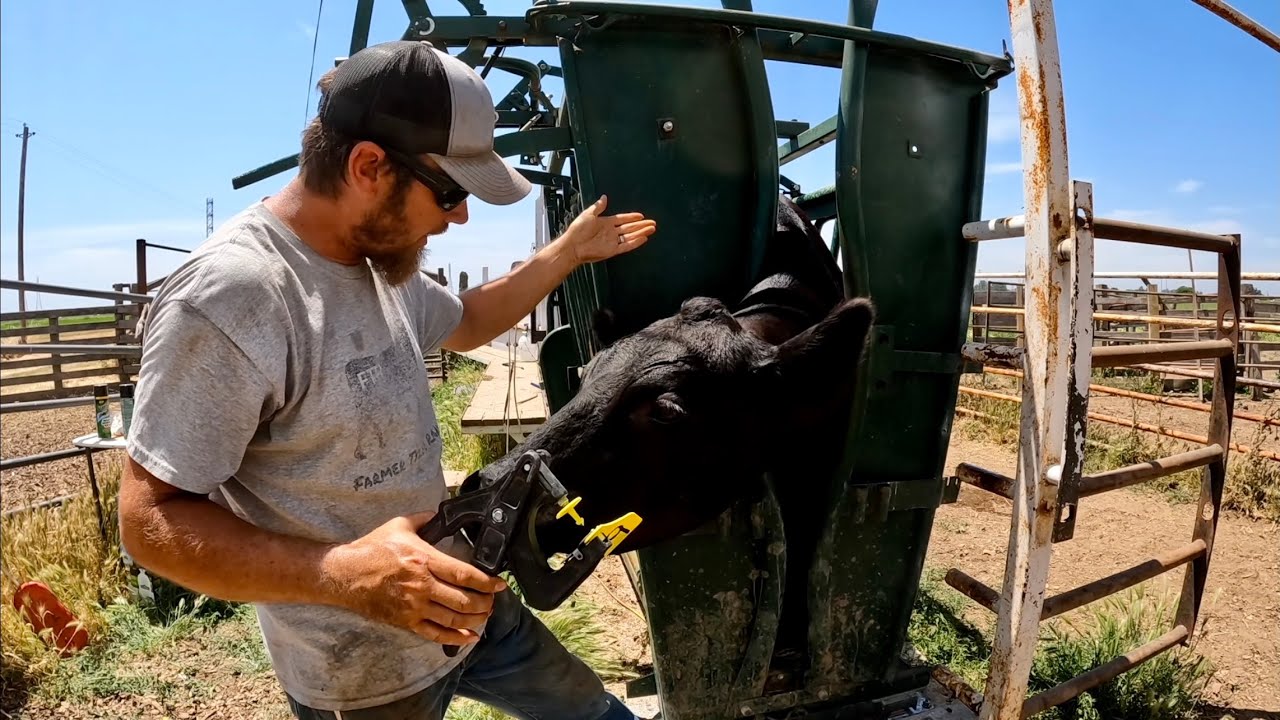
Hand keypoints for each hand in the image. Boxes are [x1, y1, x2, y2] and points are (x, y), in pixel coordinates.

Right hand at [323, 512, 507, 645]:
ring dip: (475, 620)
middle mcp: (422, 586)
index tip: (500, 585)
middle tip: (494, 601)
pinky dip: (455, 638)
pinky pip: (435, 634)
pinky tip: (470, 637)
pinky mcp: (405, 622)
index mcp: (424, 561)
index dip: (486, 582)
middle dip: (485, 603)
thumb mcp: (400, 525)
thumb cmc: (372, 549)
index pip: (464, 575)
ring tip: (485, 616)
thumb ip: (424, 518)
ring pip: (453, 619)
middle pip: (464, 600)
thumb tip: (440, 512)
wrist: (345, 574)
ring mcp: (414, 607)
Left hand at [559, 195, 656, 264]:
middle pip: (629, 227)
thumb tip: (604, 197)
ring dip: (641, 232)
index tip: (641, 216)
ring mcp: (612, 241)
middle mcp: (610, 232)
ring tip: (652, 229)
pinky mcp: (613, 250)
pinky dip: (635, 242)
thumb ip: (598, 206)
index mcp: (605, 222)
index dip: (631, 217)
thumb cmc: (578, 230)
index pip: (622, 219)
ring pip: (631, 236)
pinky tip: (643, 238)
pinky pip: (627, 245)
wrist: (573, 245)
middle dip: (641, 225)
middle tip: (652, 222)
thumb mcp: (588, 214)